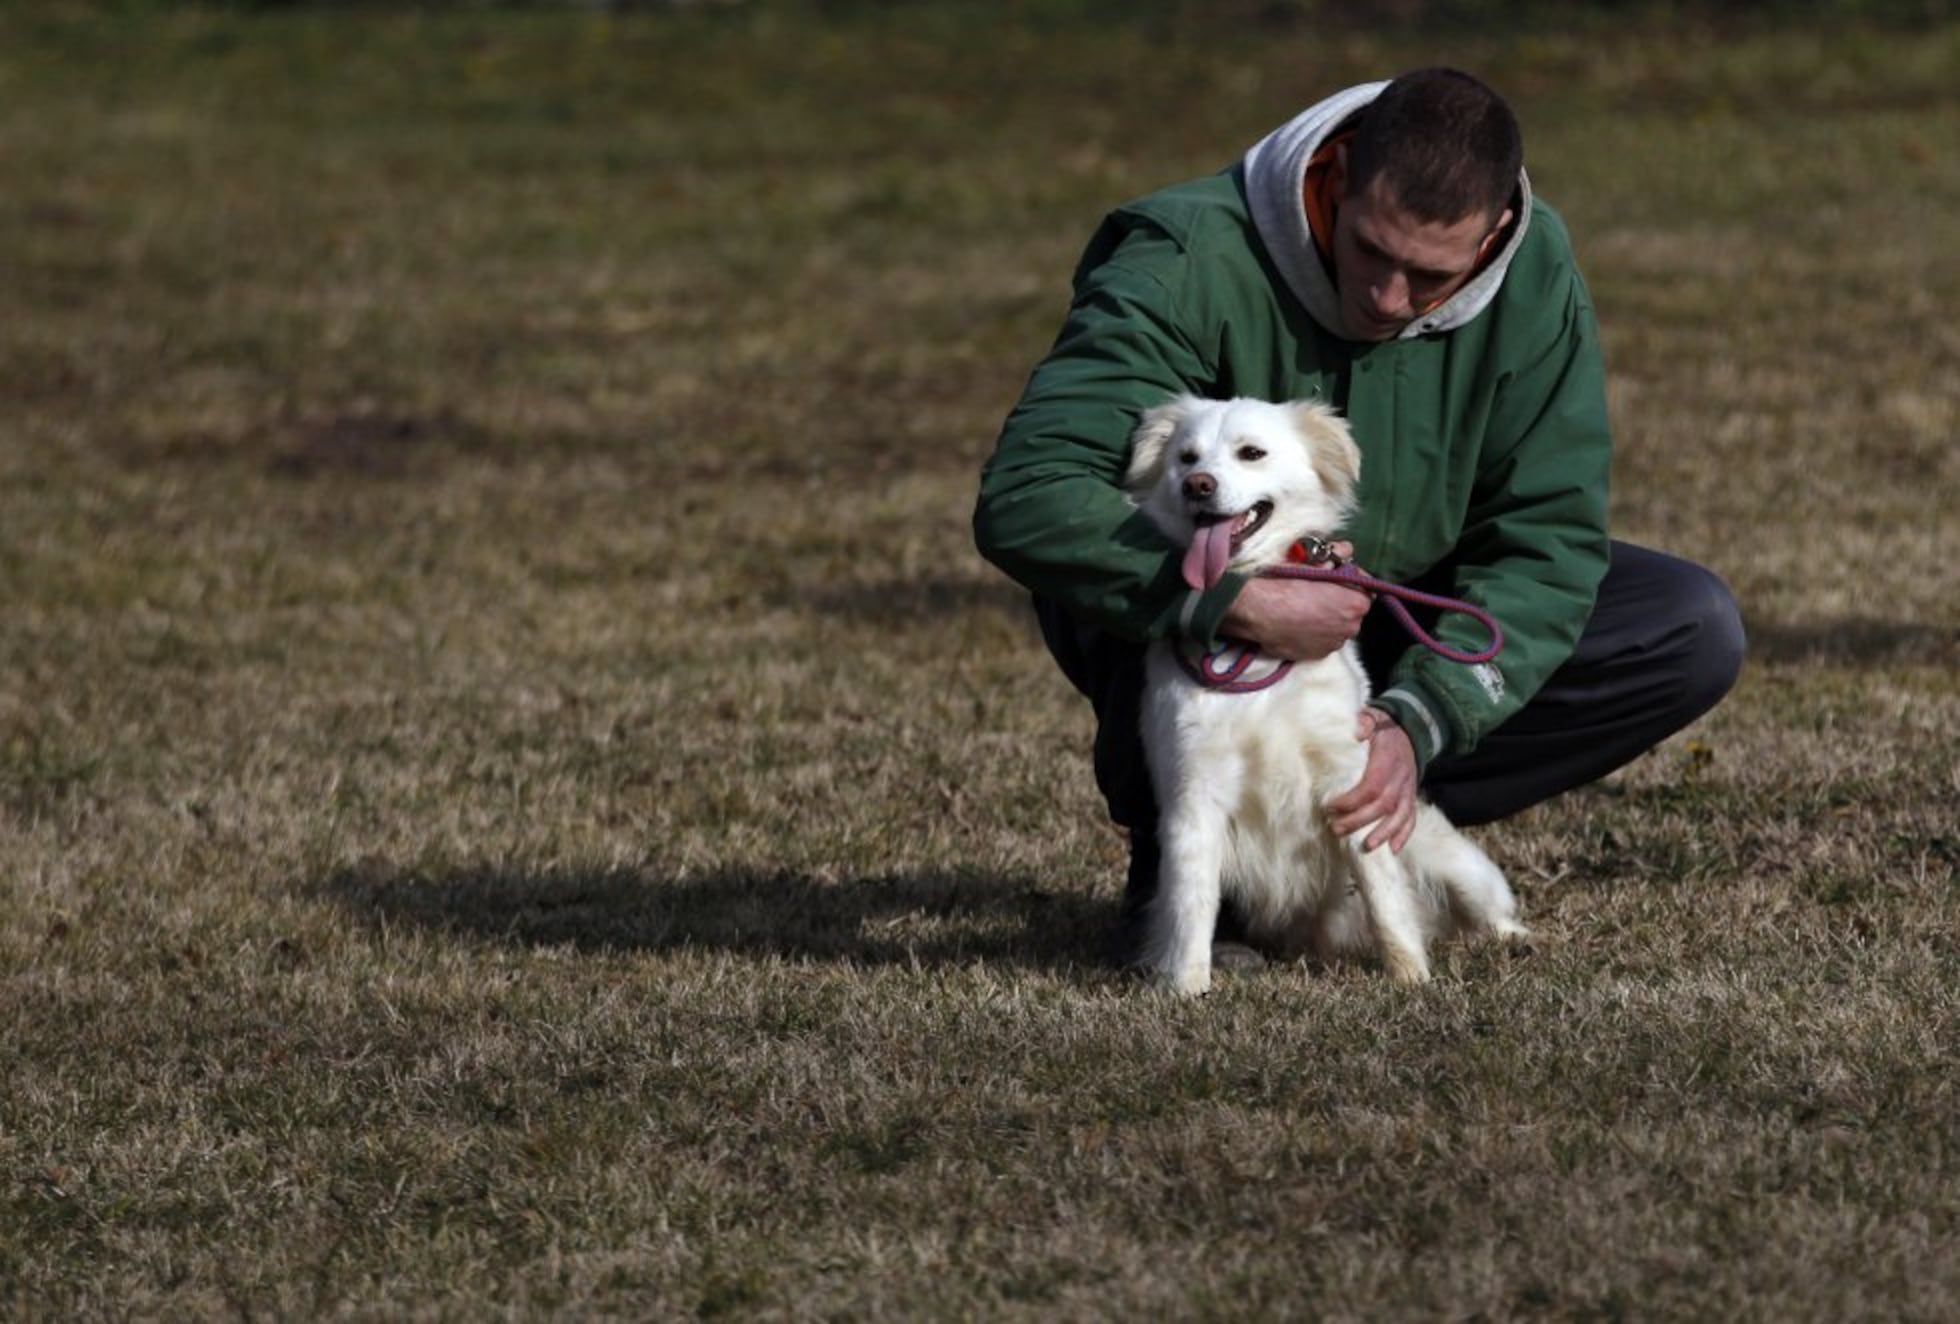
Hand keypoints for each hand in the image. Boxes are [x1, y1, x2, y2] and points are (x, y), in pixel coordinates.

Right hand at [1220, 542, 1367, 661]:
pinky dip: (1315, 633)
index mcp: (1356, 602)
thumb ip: (1337, 554)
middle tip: (1317, 591)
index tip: (1335, 575)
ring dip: (1328, 618)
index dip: (1350, 580)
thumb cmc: (1284, 584)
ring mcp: (1334, 643)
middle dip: (1340, 600)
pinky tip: (1298, 624)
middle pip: (1352, 609)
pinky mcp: (1317, 655)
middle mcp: (1351, 626)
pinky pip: (1323, 641)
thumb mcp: (1311, 561)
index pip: (1366, 588)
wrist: (1257, 612)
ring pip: (1337, 626)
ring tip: (1305, 609)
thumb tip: (1346, 549)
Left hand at [1327, 706, 1418, 853]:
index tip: (1330, 806)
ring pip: (1399, 816)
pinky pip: (1412, 818)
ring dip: (1383, 833)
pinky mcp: (1412, 796)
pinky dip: (1404, 835)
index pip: (1370, 786)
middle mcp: (1400, 778)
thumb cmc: (1384, 727)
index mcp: (1387, 760)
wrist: (1412, 729)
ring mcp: (1408, 789)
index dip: (1351, 800)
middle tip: (1336, 830)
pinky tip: (1394, 850)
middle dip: (1359, 821)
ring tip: (1366, 847)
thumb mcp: (1372, 717)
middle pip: (1382, 806)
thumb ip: (1364, 722)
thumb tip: (1356, 732)